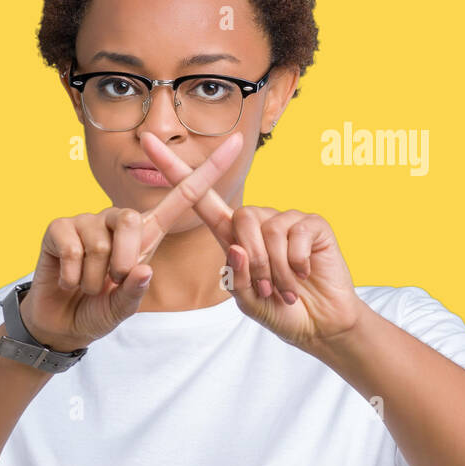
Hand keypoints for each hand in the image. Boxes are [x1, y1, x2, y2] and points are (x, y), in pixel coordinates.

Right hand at [22, 133, 244, 350]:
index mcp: (146, 233)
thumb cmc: (99, 310)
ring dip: (94, 278)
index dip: (209, 171)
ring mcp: (87, 220)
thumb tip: (142, 269)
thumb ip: (134, 293)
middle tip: (110, 283)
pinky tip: (69, 281)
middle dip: (121, 263)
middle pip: (131, 219)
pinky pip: (73, 249)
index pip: (183, 196)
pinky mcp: (59, 227)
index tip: (237, 143)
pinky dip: (72, 275)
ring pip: (100, 242)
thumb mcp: (123, 308)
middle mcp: (118, 219)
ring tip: (87, 284)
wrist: (62, 323)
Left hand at [141, 132, 366, 350]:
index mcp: (231, 234)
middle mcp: (257, 220)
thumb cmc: (278, 310)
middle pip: (240, 218)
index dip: (173, 169)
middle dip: (253, 262)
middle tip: (267, 289)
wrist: (318, 324)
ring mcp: (286, 218)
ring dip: (275, 268)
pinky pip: (295, 234)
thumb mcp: (246, 298)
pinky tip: (305, 274)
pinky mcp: (313, 223)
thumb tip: (237, 245)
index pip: (197, 196)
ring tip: (286, 288)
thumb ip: (237, 276)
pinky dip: (297, 264)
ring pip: (267, 229)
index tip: (146, 142)